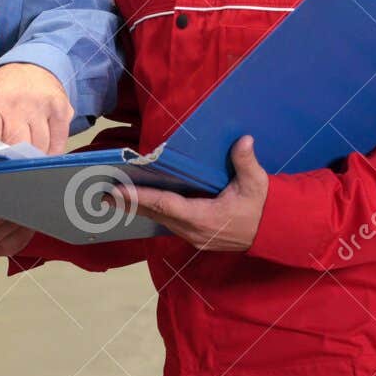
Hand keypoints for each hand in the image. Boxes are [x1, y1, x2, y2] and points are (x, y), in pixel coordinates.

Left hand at [0, 63, 73, 153]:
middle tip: (10, 154)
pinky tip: (44, 143)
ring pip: (40, 148)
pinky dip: (52, 151)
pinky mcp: (60, 106)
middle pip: (17, 147)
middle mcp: (15, 102)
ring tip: (26, 143)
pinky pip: (59, 144)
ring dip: (34, 154)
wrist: (28, 68)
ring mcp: (40, 103)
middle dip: (14, 157)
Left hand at [117, 136, 268, 252]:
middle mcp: (193, 230)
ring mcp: (193, 235)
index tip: (116, 192)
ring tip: (115, 197)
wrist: (272, 232)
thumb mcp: (257, 183)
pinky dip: (152, 211)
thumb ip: (246, 162)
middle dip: (129, 203)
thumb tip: (243, 140)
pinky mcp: (195, 235)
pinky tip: (141, 203)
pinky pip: (168, 222)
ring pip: (159, 219)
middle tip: (103, 193)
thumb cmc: (263, 206)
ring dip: (138, 208)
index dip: (140, 198)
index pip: (166, 205)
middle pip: (155, 214)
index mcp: (205, 217)